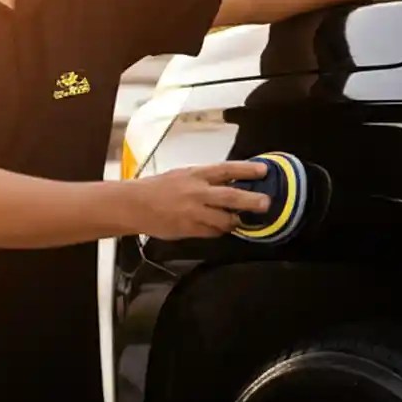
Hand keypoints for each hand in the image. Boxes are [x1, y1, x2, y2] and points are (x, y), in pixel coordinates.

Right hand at [131, 161, 270, 238]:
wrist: (135, 205)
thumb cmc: (160, 187)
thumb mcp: (184, 175)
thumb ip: (207, 180)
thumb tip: (233, 182)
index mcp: (196, 174)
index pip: (226, 169)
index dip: (247, 169)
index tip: (264, 170)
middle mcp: (197, 192)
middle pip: (230, 196)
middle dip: (251, 200)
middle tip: (266, 203)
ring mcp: (194, 212)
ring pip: (224, 219)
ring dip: (236, 220)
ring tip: (242, 220)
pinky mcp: (189, 229)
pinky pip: (212, 232)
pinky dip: (220, 230)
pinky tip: (222, 228)